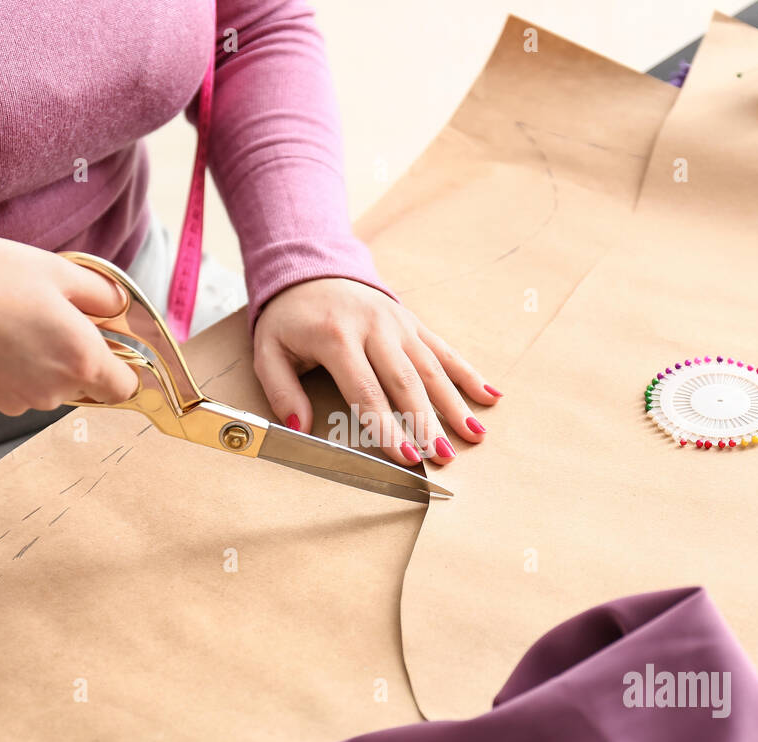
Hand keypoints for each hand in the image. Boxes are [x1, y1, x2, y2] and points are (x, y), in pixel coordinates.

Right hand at [0, 233, 138, 414]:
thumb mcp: (57, 270)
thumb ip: (101, 294)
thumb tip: (118, 306)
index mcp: (82, 359)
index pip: (124, 387)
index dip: (122, 366)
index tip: (108, 343)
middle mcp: (56, 390)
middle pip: (84, 385)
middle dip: (76, 357)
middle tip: (49, 316)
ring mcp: (20, 401)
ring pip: (48, 387)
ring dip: (41, 363)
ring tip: (12, 322)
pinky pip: (16, 389)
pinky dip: (11, 370)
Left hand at [253, 278, 499, 465]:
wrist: (310, 267)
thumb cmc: (288, 319)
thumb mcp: (268, 351)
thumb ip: (281, 390)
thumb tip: (298, 428)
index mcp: (337, 337)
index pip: (367, 392)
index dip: (388, 428)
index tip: (406, 457)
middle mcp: (374, 328)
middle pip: (407, 383)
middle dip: (428, 422)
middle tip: (444, 458)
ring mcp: (398, 323)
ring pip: (431, 368)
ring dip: (454, 404)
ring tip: (473, 435)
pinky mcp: (412, 322)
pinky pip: (444, 349)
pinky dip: (468, 373)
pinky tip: (490, 396)